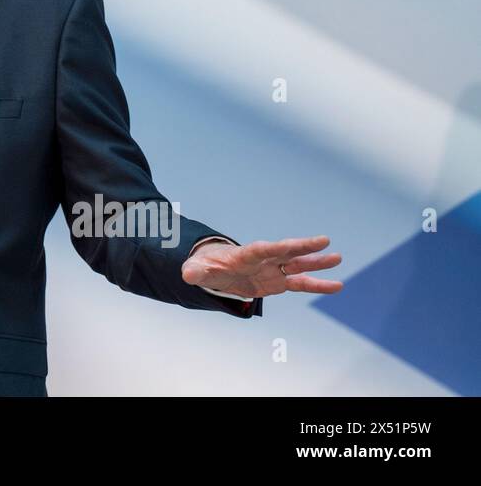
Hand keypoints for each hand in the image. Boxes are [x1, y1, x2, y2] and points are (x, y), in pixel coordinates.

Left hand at [181, 235, 342, 297]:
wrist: (214, 270)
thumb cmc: (206, 266)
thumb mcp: (197, 269)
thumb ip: (196, 271)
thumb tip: (187, 274)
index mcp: (246, 255)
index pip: (264, 250)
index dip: (279, 247)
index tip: (291, 245)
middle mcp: (263, 260)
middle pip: (286, 252)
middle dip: (303, 247)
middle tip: (325, 241)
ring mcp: (272, 270)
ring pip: (298, 267)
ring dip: (317, 264)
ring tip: (338, 259)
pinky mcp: (277, 282)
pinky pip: (300, 284)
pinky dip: (317, 285)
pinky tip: (336, 285)